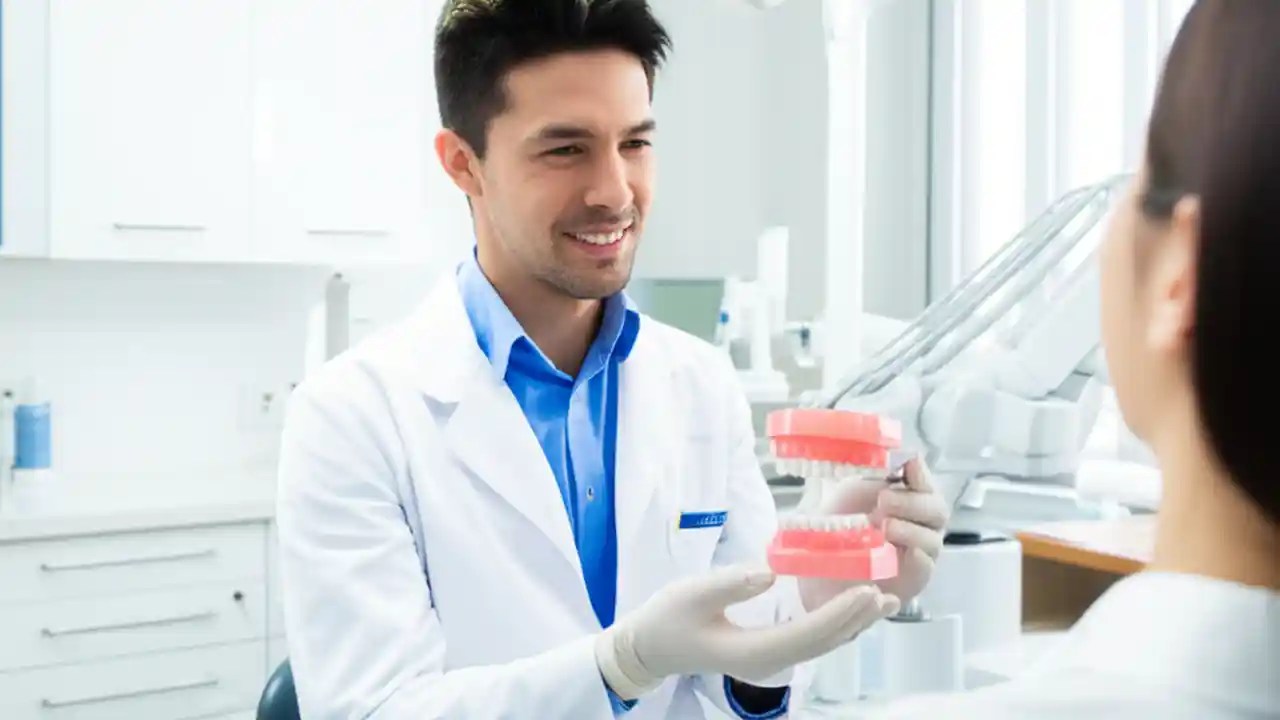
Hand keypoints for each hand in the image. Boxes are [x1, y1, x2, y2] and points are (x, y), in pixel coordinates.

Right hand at [595, 564, 899, 699]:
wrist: (651, 647)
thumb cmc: (667, 619)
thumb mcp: (692, 594)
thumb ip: (730, 583)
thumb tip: (769, 573)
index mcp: (752, 651)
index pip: (807, 634)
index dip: (839, 613)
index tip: (865, 590)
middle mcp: (767, 662)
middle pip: (823, 642)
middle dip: (855, 618)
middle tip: (885, 592)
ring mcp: (769, 660)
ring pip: (821, 644)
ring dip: (853, 623)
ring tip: (884, 601)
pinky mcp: (769, 651)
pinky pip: (811, 640)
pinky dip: (837, 624)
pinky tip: (853, 610)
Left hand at [797, 456, 948, 610]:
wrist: (820, 567)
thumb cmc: (838, 525)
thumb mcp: (851, 492)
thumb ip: (875, 475)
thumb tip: (899, 456)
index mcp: (908, 499)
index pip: (925, 483)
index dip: (921, 473)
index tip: (908, 463)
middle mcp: (920, 524)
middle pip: (937, 510)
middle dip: (912, 502)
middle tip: (883, 500)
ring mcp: (919, 554)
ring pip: (932, 539)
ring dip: (909, 530)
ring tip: (883, 526)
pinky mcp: (913, 580)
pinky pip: (924, 568)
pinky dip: (916, 558)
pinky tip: (905, 552)